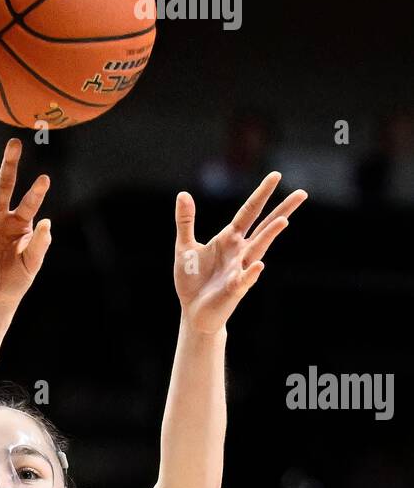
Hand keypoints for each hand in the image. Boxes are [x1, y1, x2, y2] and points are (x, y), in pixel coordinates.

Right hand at [0, 138, 51, 312]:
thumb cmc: (15, 281)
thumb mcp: (31, 265)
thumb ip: (38, 244)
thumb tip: (47, 223)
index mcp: (18, 223)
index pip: (29, 203)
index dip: (36, 192)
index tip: (44, 178)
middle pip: (4, 188)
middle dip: (9, 167)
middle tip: (13, 145)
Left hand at [174, 172, 306, 335]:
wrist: (193, 311)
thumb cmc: (192, 280)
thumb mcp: (184, 247)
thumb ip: (186, 221)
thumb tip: (183, 194)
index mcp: (229, 238)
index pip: (249, 212)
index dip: (261, 194)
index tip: (276, 176)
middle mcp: (240, 251)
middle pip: (264, 226)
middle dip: (282, 210)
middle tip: (302, 193)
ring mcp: (240, 269)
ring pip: (258, 249)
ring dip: (270, 235)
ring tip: (283, 221)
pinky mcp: (234, 289)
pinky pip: (244, 279)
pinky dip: (251, 273)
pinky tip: (258, 265)